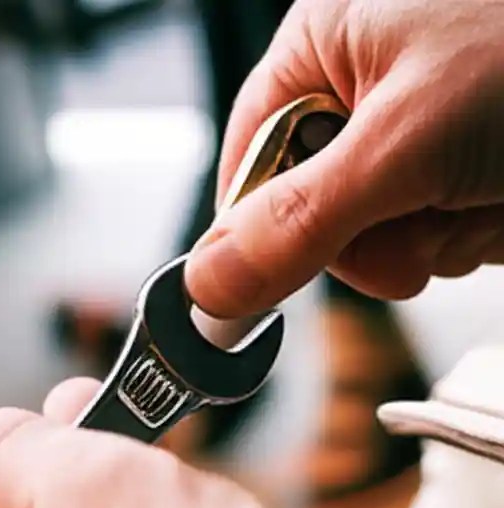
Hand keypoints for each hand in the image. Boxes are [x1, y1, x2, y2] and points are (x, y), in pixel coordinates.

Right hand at [184, 0, 503, 317]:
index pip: (247, 163)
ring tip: (492, 186)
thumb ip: (300, 221)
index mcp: (324, 45)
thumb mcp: (411, 140)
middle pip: (315, 210)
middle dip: (381, 231)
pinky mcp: (473, 160)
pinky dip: (483, 228)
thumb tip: (208, 285)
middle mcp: (366, 81)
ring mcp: (425, 123)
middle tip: (430, 208)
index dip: (263, 229)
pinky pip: (444, 230)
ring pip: (386, 231)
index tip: (275, 282)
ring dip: (445, 232)